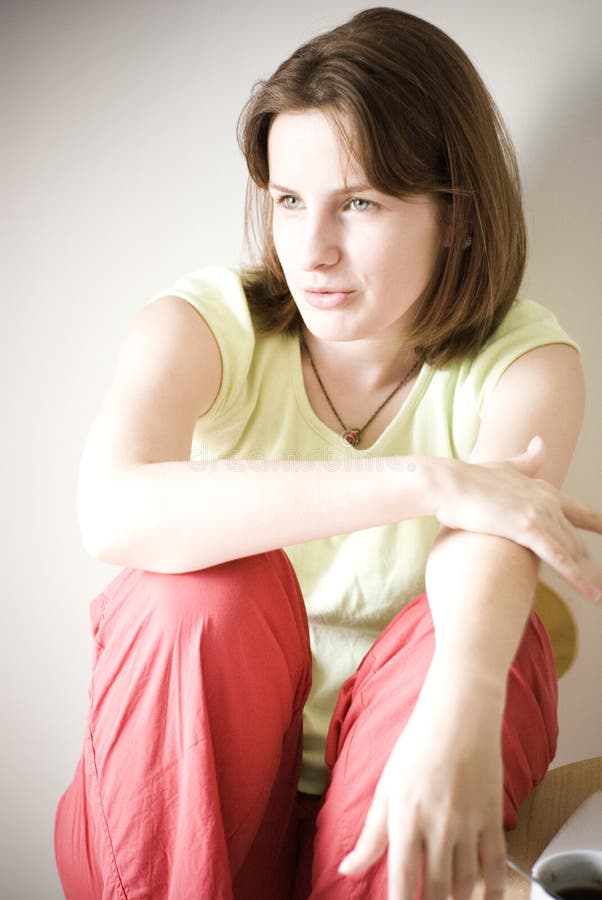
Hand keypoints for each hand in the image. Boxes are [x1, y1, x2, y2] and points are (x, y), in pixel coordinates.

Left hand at [338, 674, 506, 899]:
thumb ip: (371, 835)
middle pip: (435, 889)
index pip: (402, 882)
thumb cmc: (417, 747)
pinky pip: (496, 866)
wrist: (458, 716)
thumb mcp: (386, 788)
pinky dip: (493, 891)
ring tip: (446, 897)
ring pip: (464, 884)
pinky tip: (484, 898)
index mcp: (405, 818)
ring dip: (455, 897)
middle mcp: (437, 826)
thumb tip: (347, 869)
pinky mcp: (492, 817)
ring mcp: (468, 824)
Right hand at [435, 436, 601, 603]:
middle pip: (575, 539)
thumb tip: (541, 442)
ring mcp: (540, 513)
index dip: (598, 524)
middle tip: (599, 583)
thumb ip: (527, 459)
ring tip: (597, 594)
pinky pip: (560, 558)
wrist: (448, 484)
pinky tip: (590, 592)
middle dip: (589, 563)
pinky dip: (578, 577)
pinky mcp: (528, 528)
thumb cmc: (469, 478)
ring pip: (572, 551)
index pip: (579, 511)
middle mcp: (547, 500)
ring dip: (587, 575)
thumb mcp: (504, 466)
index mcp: (543, 489)